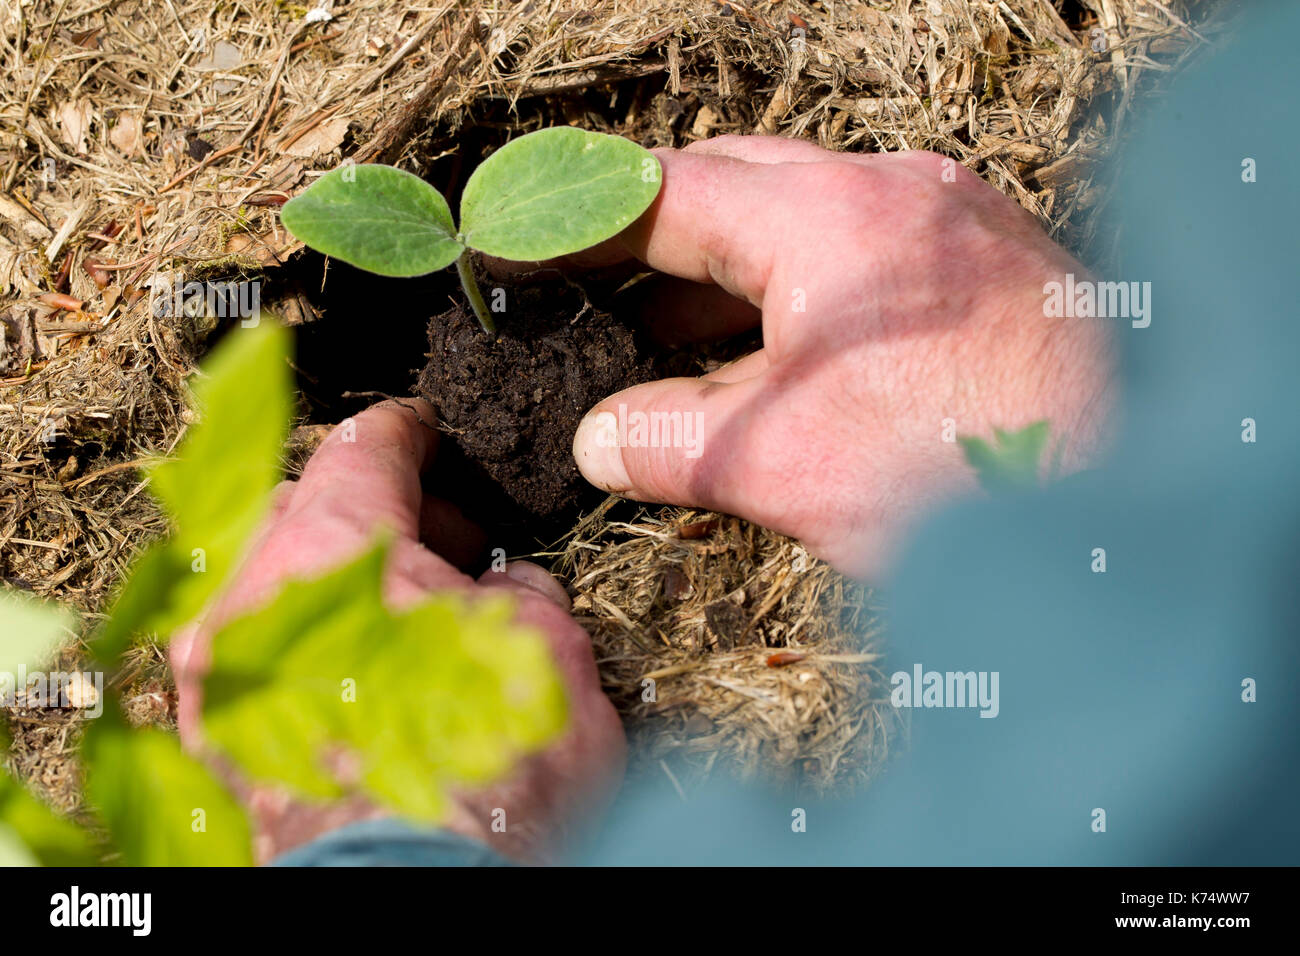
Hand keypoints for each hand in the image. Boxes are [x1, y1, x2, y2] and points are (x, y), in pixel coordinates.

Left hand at [170, 400, 624, 863]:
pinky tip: (365, 668)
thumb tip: (497, 583)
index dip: (407, 432)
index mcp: (330, 547)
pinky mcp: (213, 739)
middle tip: (446, 544)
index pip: (363, 449)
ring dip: (338, 577)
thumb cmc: (489, 777)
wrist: (425, 888)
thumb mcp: (547, 645)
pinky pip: (252, 650)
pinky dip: (305, 638)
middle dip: (377, 513)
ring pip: (272, 579)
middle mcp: (250, 597)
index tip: (423, 432)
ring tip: (408, 614)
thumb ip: (514, 583)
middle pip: (304, 508)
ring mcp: (216, 673)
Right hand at [570, 136, 1114, 576]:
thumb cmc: (967, 470)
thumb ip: (664, 439)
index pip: (666, 193)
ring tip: (657, 335)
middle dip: (649, 238)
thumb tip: (593, 437)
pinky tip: (767, 357)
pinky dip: (796, 299)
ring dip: (724, 275)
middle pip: (735, 187)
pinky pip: (861, 260)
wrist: (1137, 501)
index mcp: (829, 217)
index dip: (577, 220)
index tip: (518, 239)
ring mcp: (950, 224)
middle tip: (585, 287)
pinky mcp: (987, 270)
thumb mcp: (781, 462)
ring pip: (802, 225)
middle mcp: (895, 193)